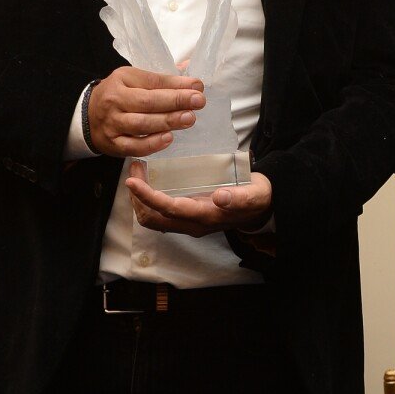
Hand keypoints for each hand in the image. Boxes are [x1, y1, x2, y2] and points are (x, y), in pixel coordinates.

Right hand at [85, 68, 204, 157]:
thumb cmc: (118, 97)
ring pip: (141, 124)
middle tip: (198, 102)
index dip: (175, 85)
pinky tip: (168, 139)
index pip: (151, 81)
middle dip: (175, 101)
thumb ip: (162, 81)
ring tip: (188, 119)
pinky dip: (152, 144)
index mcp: (121, 80)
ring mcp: (112, 124)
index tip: (197, 87)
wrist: (87, 117)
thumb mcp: (134, 81)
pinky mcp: (113, 144)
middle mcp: (114, 101)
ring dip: (167, 122)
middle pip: (146, 102)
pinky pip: (134, 147)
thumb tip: (194, 83)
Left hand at [125, 162, 272, 238]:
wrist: (262, 209)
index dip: (148, 196)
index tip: (132, 181)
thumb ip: (239, 197)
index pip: (169, 209)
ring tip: (137, 174)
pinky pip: (159, 215)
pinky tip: (149, 183)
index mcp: (206, 216)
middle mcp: (193, 224)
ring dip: (139, 200)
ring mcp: (189, 224)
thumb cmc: (257, 197)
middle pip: (153, 219)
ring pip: (153, 219)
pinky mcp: (187, 219)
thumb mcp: (253, 194)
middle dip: (137, 197)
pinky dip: (148, 201)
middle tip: (134, 169)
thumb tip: (220, 197)